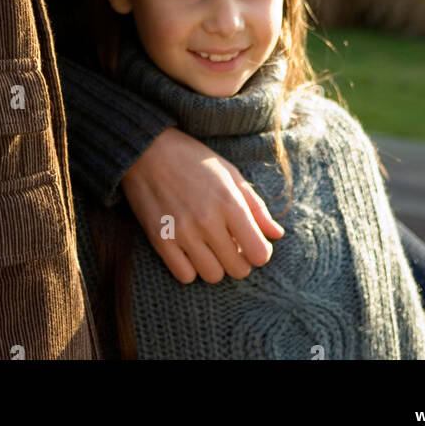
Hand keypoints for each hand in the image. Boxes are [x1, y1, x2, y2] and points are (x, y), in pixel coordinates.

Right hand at [120, 127, 284, 283]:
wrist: (147, 149)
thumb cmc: (193, 159)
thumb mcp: (230, 174)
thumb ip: (256, 206)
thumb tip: (277, 234)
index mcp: (229, 202)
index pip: (259, 253)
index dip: (260, 252)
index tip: (252, 244)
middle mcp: (207, 220)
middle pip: (237, 269)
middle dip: (240, 260)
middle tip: (231, 246)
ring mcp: (182, 232)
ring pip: (212, 276)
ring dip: (216, 266)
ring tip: (210, 247)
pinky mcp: (160, 240)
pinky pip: (185, 276)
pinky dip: (191, 268)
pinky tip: (190, 250)